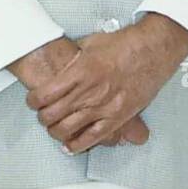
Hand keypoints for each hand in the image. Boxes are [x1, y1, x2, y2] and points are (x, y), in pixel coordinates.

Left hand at [11, 36, 149, 148]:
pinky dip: (77, 145)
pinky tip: (70, 145)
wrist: (153, 50)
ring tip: (54, 127)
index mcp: (80, 71)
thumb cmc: (127, 44)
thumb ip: (74, 59)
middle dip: (42, 116)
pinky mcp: (118, 117)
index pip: (44, 95)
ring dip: (55, 131)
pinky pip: (92, 138)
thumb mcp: (91, 43)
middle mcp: (90, 91)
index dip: (33, 100)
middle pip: (52, 114)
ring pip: (68, 129)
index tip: (33, 100)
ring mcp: (104, 106)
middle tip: (43, 113)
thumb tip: (62, 66)